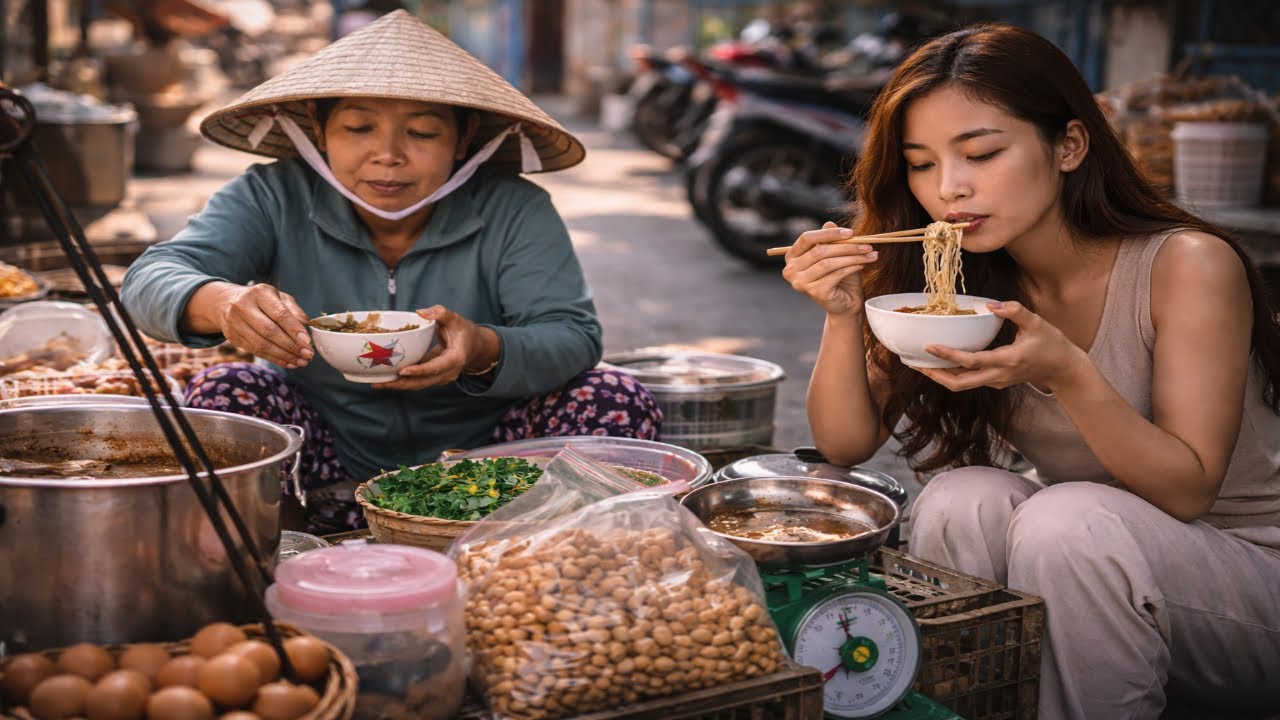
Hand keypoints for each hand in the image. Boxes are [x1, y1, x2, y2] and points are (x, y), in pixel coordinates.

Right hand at [217, 284, 312, 367]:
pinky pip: (256, 351)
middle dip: (291, 345)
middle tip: (308, 354)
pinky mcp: (232, 337)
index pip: (279, 314)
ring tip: (301, 361)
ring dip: (284, 356)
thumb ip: (294, 311)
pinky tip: (289, 362)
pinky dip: (274, 359)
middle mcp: (243, 306)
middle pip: (269, 331)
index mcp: (259, 293)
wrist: (228, 302)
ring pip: (261, 344)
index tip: (307, 341)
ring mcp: (234, 322)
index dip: (294, 329)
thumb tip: (306, 327)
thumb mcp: (280, 297)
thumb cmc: (262, 300)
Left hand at [372, 305, 494, 390]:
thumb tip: (421, 312)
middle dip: (401, 384)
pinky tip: (386, 379)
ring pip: (419, 385)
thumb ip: (440, 313)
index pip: (436, 367)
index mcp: (456, 358)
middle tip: (380, 383)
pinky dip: (403, 381)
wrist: (475, 346)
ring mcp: (442, 377)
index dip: (419, 371)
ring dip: (398, 385)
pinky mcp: (434, 378)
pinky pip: (418, 382)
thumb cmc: (464, 331)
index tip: (403, 371)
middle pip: (423, 382)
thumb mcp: (455, 319)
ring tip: (377, 384)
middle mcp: (449, 372)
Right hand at [781, 221, 878, 316]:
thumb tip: (829, 223)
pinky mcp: (814, 292)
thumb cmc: (840, 278)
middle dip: (846, 246)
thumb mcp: (836, 255)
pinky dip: (851, 267)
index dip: (828, 234)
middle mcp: (791, 270)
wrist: (845, 304)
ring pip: (828, 262)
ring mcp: (800, 282)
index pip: (806, 238)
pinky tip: (862, 265)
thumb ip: (830, 240)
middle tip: (867, 244)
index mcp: (792, 257)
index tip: (851, 233)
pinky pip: (835, 274)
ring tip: (869, 254)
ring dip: (852, 256)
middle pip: (819, 251)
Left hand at [914, 301, 1087, 392]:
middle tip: (914, 363)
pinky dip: (953, 374)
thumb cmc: (1052, 344)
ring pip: (962, 385)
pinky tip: (941, 363)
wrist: (1063, 369)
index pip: (971, 361)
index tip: (929, 346)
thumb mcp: (1037, 323)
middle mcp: (998, 375)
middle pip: (959, 383)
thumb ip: (1015, 311)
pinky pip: (969, 381)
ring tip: (920, 364)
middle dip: (935, 375)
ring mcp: (996, 382)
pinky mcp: (995, 382)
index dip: (948, 355)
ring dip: (941, 376)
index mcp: (1007, 360)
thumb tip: (992, 304)